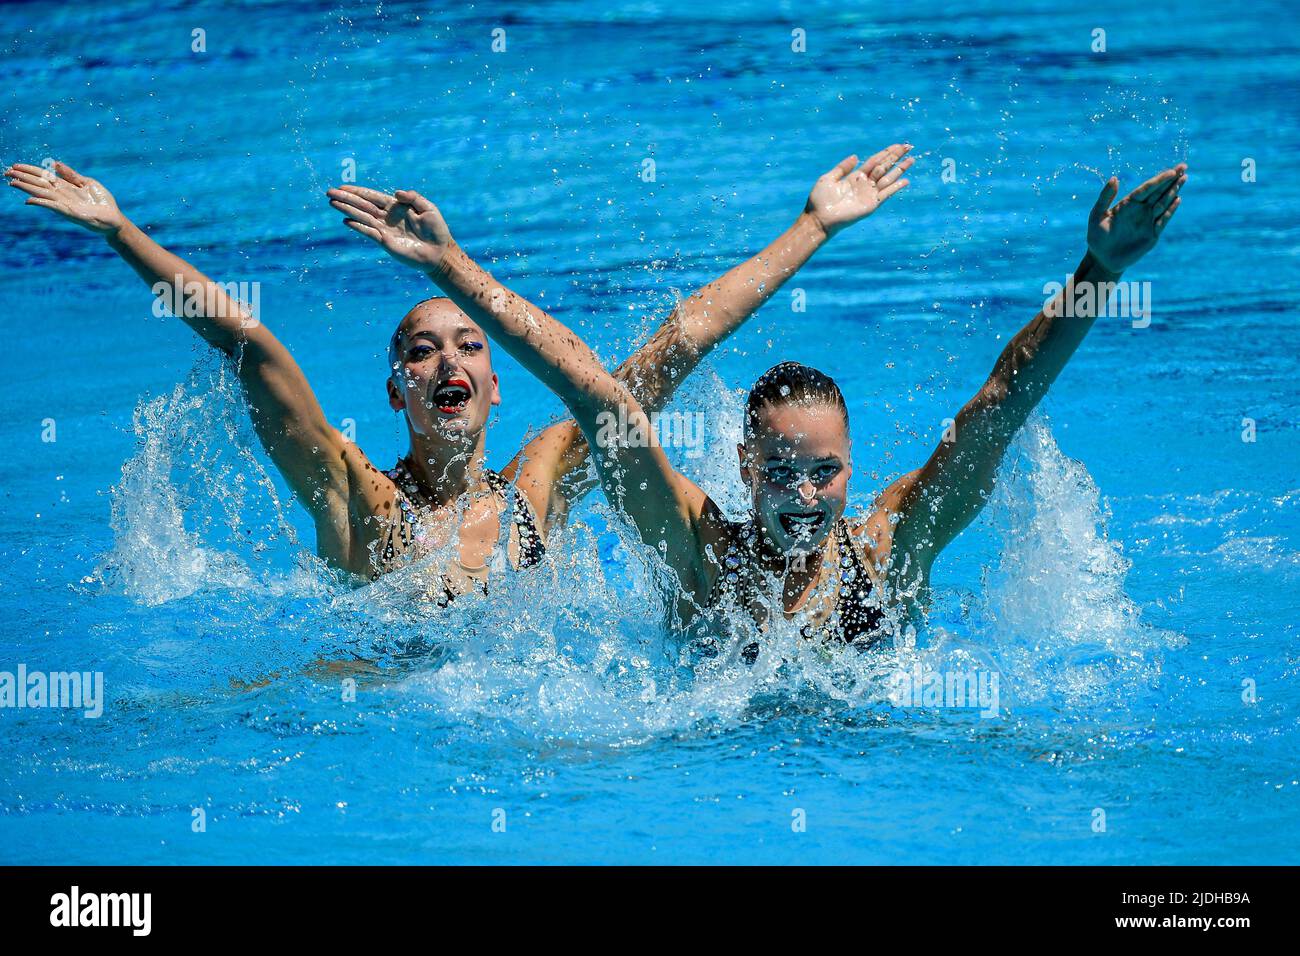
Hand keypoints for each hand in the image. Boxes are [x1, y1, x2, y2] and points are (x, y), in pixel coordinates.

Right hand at [5, 161, 125, 234]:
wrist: (114, 218)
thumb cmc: (102, 201)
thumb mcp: (87, 183)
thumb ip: (71, 174)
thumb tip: (55, 163)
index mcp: (65, 186)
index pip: (43, 176)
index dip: (29, 170)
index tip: (15, 166)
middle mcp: (61, 194)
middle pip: (38, 184)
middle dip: (23, 178)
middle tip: (6, 172)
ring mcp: (64, 204)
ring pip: (41, 194)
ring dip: (27, 188)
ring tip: (12, 182)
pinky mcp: (70, 213)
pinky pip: (53, 206)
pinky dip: (42, 203)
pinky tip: (30, 200)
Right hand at [327, 185, 453, 270]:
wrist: (440, 252)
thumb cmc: (437, 230)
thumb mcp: (428, 208)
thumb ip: (413, 197)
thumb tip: (396, 193)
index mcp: (396, 207)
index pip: (373, 197)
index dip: (358, 192)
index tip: (343, 187)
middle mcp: (387, 217)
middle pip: (363, 205)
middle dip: (346, 199)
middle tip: (329, 193)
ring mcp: (385, 230)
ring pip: (362, 217)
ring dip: (347, 210)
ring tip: (333, 203)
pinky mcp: (386, 242)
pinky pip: (369, 233)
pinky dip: (358, 227)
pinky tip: (346, 221)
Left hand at [804, 144, 912, 237]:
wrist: (820, 218)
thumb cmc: (820, 200)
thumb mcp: (829, 178)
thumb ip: (843, 167)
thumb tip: (856, 156)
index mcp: (856, 176)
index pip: (875, 161)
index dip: (886, 152)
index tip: (898, 145)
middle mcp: (865, 183)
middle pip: (884, 166)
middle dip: (896, 156)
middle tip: (909, 146)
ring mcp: (869, 193)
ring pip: (889, 178)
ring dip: (900, 169)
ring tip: (912, 159)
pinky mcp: (871, 204)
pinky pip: (887, 194)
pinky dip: (896, 187)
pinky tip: (906, 180)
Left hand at [1086, 164, 1186, 272]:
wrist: (1102, 259)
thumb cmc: (1097, 236)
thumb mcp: (1097, 215)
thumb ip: (1105, 197)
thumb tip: (1114, 178)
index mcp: (1128, 204)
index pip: (1146, 188)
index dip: (1159, 179)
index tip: (1171, 171)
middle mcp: (1140, 210)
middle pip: (1158, 192)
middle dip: (1171, 180)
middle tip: (1184, 166)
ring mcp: (1148, 221)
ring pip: (1163, 203)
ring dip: (1173, 191)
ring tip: (1183, 178)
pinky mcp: (1152, 234)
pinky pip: (1163, 220)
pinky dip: (1170, 210)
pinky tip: (1177, 199)